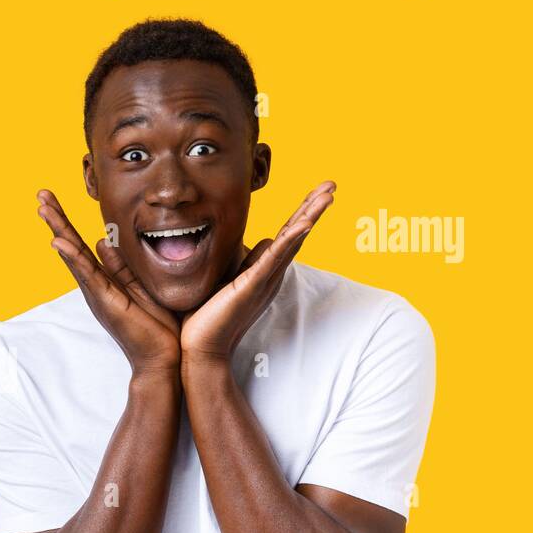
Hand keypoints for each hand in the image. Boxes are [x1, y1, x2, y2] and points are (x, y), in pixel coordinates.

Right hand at [37, 189, 180, 376]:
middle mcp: (95, 286)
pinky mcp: (105, 303)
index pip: (82, 245)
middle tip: (41, 193)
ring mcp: (97, 294)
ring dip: (59, 231)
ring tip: (44, 208)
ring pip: (74, 257)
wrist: (164, 360)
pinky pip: (88, 276)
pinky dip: (73, 259)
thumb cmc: (157, 327)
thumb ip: (121, 266)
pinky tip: (59, 242)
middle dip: (57, 219)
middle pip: (71, 246)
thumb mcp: (140, 286)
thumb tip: (103, 241)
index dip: (68, 222)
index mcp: (104, 280)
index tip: (53, 199)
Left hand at [179, 180, 335, 367]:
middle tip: (332, 185)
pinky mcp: (252, 286)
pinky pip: (274, 259)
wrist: (200, 347)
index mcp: (263, 271)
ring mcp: (263, 279)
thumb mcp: (228, 278)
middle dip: (314, 208)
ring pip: (291, 242)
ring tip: (328, 195)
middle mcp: (269, 274)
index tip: (319, 191)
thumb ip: (244, 260)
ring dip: (309, 216)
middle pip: (296, 234)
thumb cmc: (208, 316)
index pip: (286, 235)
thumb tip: (259, 240)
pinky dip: (289, 240)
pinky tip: (303, 223)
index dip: (302, 212)